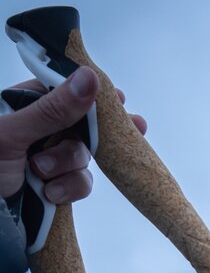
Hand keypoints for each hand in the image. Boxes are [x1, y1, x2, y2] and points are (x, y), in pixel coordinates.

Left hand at [0, 67, 146, 202]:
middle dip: (97, 132)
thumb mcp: (12, 134)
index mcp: (24, 106)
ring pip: (83, 156)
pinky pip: (80, 183)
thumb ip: (52, 110)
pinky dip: (69, 188)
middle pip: (82, 124)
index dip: (91, 95)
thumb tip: (90, 78)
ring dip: (68, 165)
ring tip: (40, 173)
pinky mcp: (54, 187)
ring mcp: (48, 160)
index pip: (65, 91)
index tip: (117, 98)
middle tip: (135, 125)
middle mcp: (38, 131)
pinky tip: (51, 194)